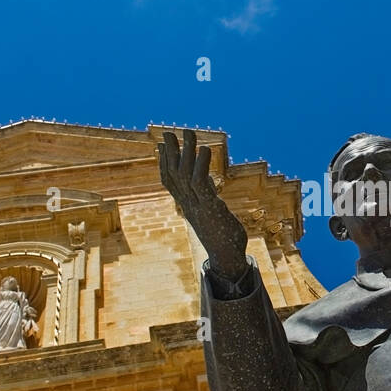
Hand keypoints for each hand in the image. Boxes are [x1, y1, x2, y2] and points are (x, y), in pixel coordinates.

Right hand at [158, 129, 247, 279]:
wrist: (229, 259)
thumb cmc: (225, 238)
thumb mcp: (215, 214)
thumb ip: (209, 199)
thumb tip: (210, 184)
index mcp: (189, 206)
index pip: (170, 182)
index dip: (164, 163)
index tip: (162, 146)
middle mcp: (189, 205)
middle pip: (174, 174)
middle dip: (170, 152)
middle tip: (167, 131)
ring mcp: (198, 207)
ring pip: (186, 175)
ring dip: (186, 152)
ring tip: (188, 132)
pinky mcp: (211, 209)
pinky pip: (201, 184)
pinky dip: (201, 165)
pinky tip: (206, 150)